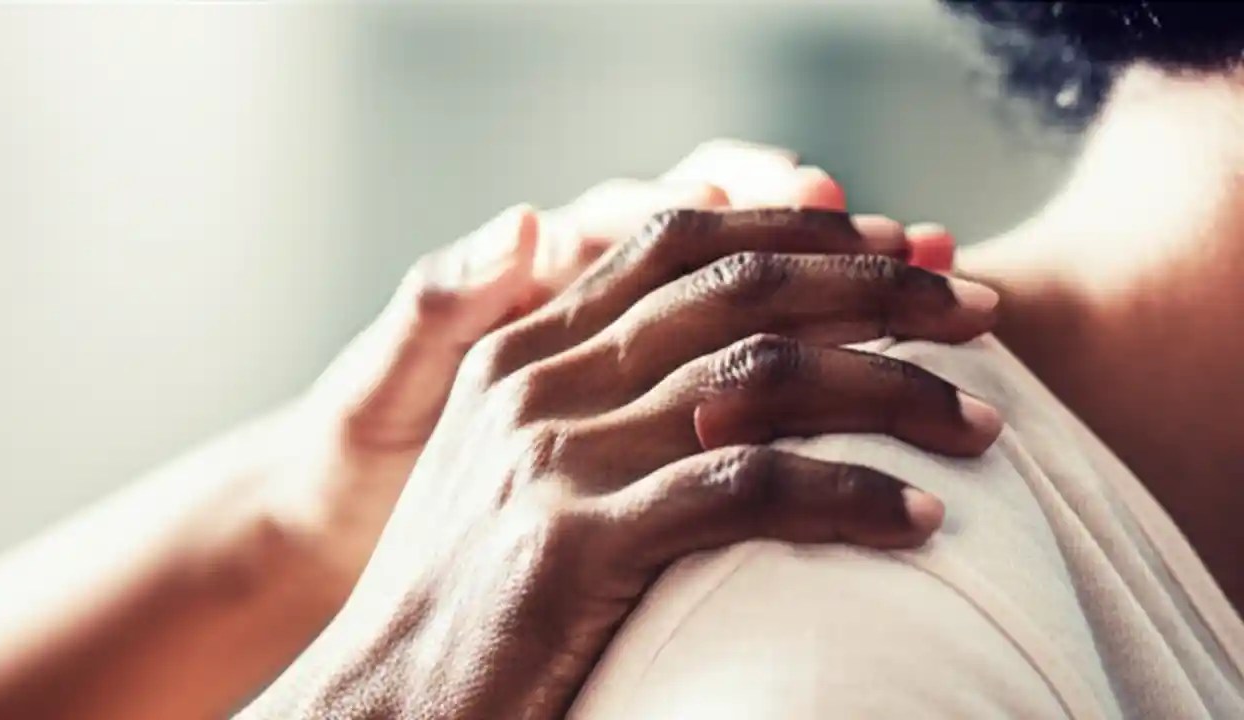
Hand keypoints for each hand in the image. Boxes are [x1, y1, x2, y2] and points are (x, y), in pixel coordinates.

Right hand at [245, 206, 998, 718]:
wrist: (378, 705)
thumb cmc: (465, 595)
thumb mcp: (511, 467)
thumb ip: (593, 393)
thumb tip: (719, 365)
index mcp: (523, 349)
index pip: (677, 240)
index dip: (799, 229)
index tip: (897, 244)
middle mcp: (537, 384)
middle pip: (738, 290)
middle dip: (876, 289)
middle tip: (976, 310)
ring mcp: (552, 460)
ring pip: (761, 380)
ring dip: (892, 390)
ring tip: (980, 421)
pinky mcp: (573, 547)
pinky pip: (748, 491)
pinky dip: (850, 497)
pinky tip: (921, 518)